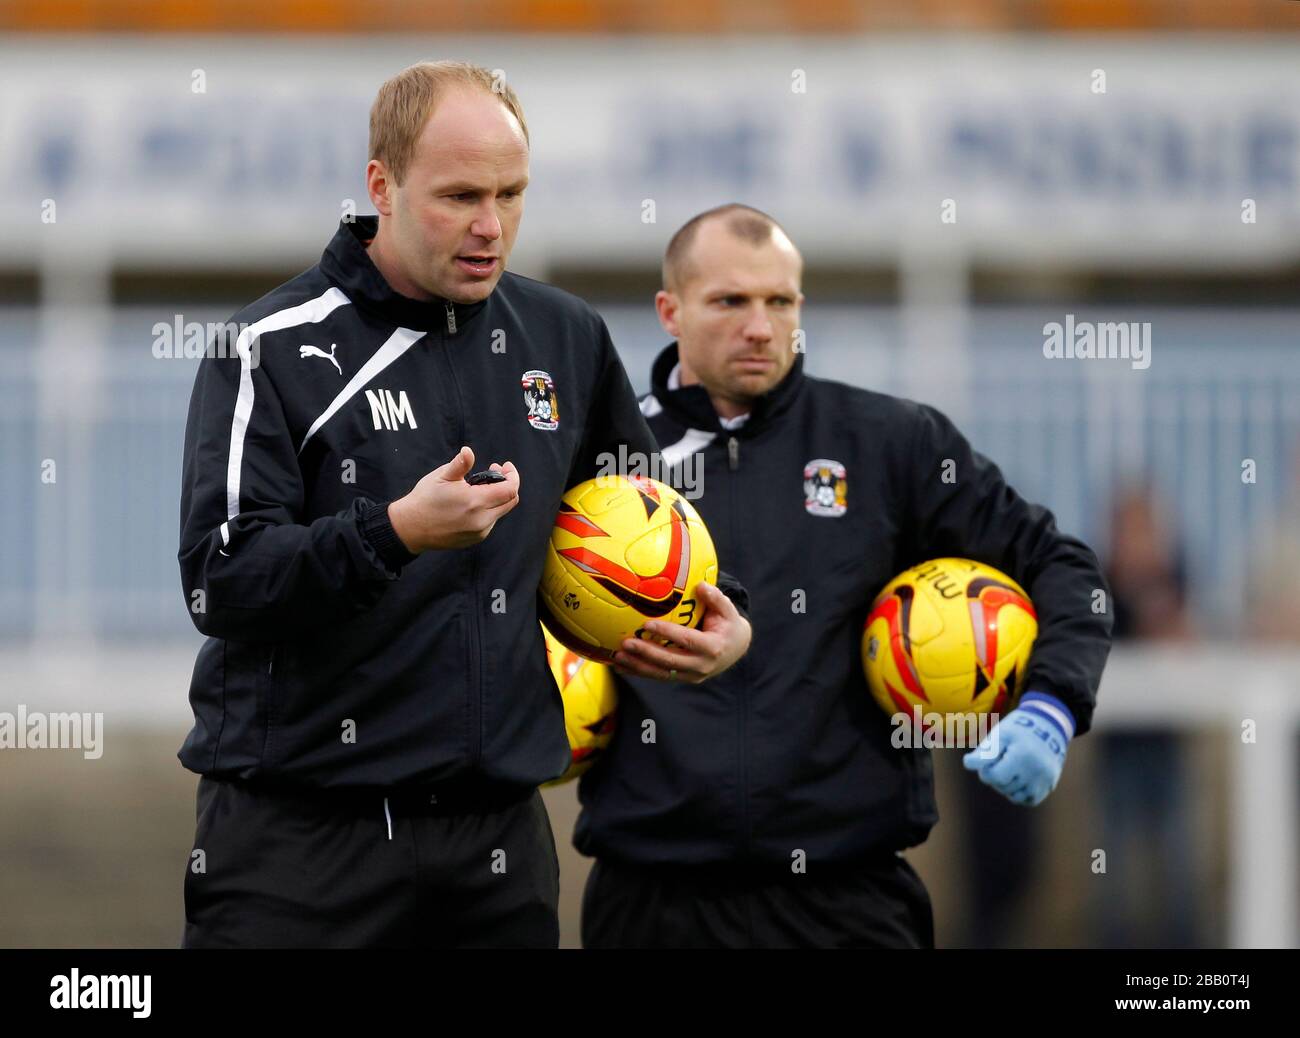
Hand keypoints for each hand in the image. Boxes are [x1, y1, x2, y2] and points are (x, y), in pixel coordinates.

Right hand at [387, 446, 519, 552]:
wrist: (411, 528)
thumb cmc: (425, 499)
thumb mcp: (441, 477)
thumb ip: (460, 464)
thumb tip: (468, 451)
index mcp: (475, 502)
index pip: (509, 489)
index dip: (512, 475)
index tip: (505, 465)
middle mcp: (481, 520)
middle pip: (510, 501)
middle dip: (508, 484)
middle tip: (495, 472)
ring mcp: (480, 532)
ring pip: (501, 512)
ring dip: (498, 497)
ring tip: (480, 487)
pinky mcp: (475, 539)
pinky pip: (491, 522)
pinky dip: (489, 509)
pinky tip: (473, 503)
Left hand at [610, 580, 750, 683]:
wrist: (735, 648)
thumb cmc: (728, 623)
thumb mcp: (728, 610)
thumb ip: (716, 598)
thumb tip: (701, 586)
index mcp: (713, 647)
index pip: (686, 640)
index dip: (667, 633)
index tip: (647, 625)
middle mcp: (702, 665)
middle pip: (670, 661)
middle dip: (646, 653)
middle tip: (626, 643)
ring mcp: (692, 675)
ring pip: (661, 673)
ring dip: (638, 667)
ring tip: (617, 658)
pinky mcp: (683, 678)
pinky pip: (658, 676)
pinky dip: (639, 672)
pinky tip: (620, 667)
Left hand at [962, 692, 1074, 806]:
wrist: (1048, 728)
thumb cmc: (1016, 731)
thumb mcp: (999, 735)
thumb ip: (984, 752)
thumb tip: (968, 764)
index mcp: (1022, 756)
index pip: (994, 776)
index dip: (986, 770)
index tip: (988, 760)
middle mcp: (1036, 770)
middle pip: (1003, 786)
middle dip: (996, 776)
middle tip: (1002, 759)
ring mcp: (1045, 780)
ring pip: (1014, 796)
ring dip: (1007, 785)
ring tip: (1012, 767)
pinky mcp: (1049, 787)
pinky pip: (1027, 799)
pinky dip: (1020, 792)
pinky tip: (1020, 776)